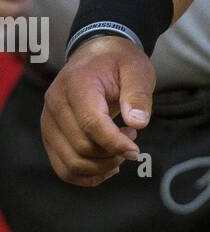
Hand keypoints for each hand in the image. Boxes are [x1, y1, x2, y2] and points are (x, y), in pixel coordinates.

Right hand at [41, 37, 155, 186]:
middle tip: (132, 136)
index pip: (91, 123)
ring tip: (121, 147)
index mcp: (76, 84)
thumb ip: (138, 94)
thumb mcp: (137, 69)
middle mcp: (55, 104)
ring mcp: (49, 123)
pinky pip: (63, 168)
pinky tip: (108, 166)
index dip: (114, 142)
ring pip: (71, 163)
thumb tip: (138, 123)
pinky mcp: (50, 136)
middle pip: (81, 146)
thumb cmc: (119, 62)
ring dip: (101, 165)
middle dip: (112, 152)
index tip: (135, 150)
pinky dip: (87, 175)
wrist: (96, 56)